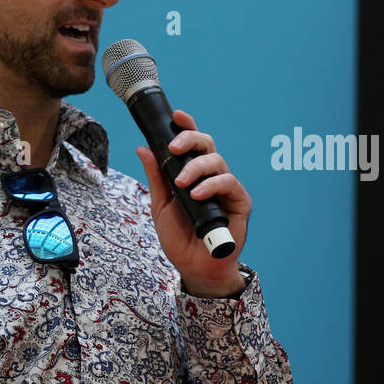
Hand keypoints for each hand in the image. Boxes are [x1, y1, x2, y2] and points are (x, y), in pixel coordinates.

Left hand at [134, 108, 250, 296]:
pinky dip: (211, 185)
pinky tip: (197, 194)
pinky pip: (229, 183)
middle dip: (190, 139)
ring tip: (181, 183)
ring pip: (217, 161)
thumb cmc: (180, 238)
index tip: (177, 116)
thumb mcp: (160, 205)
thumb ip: (156, 177)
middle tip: (173, 147)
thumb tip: (143, 148)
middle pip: (208, 145)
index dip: (187, 127)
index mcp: (194, 174)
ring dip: (196, 167)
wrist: (194, 267)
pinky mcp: (240, 202)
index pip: (193, 145)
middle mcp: (211, 177)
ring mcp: (227, 189)